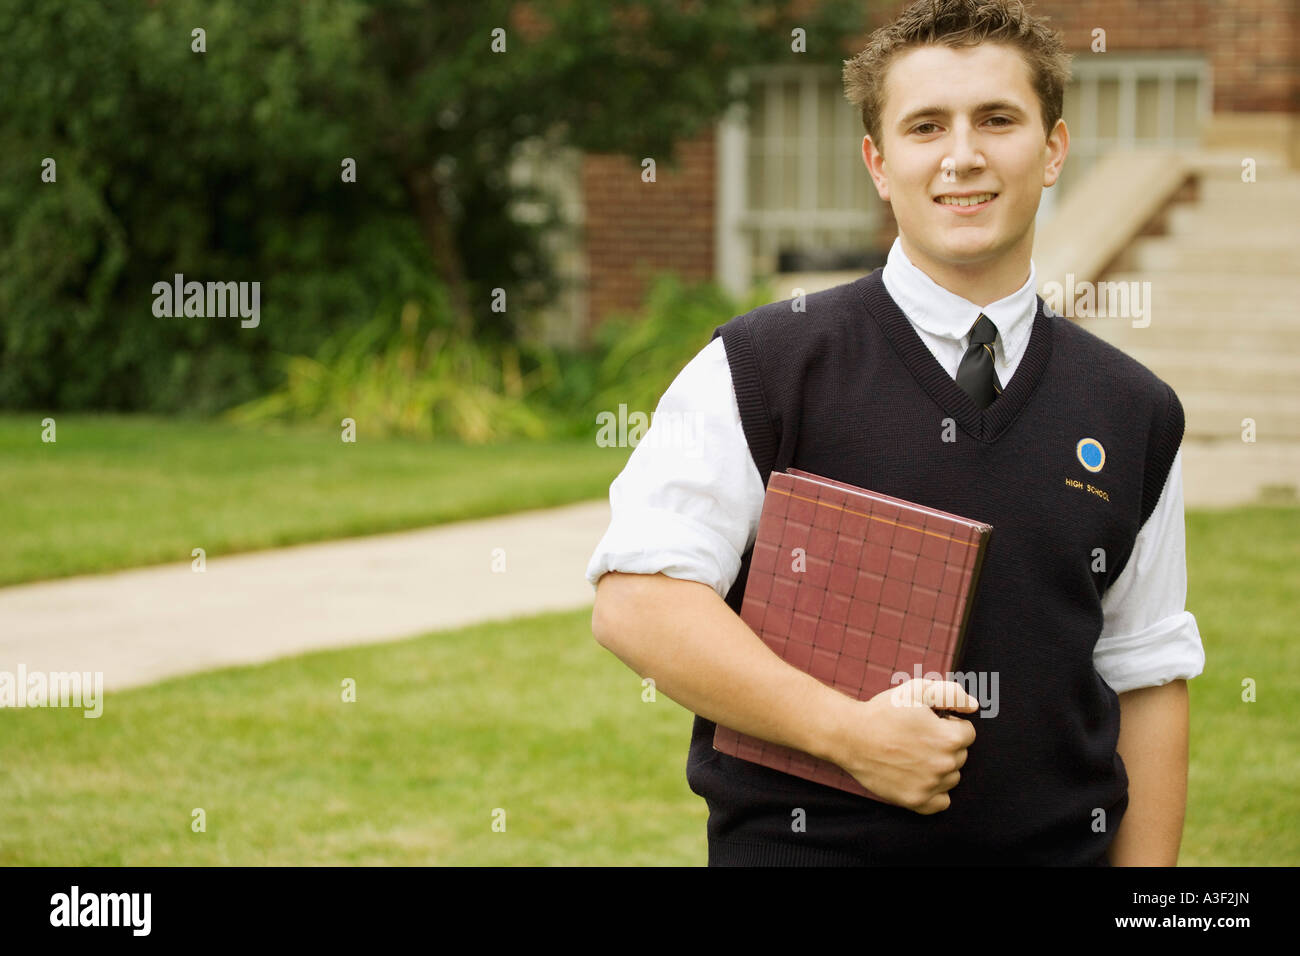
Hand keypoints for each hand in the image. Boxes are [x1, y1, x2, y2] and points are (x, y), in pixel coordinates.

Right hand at [829, 678, 978, 813]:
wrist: (850, 736)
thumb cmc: (883, 711)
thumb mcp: (916, 691)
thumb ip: (950, 693)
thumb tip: (974, 706)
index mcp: (948, 738)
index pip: (968, 733)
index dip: (949, 723)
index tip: (930, 722)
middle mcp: (943, 765)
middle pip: (961, 756)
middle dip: (946, 745)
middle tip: (919, 737)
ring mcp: (930, 786)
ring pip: (952, 778)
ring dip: (941, 767)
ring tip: (915, 755)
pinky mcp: (916, 801)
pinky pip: (942, 802)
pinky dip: (935, 792)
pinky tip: (919, 776)